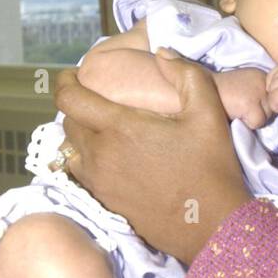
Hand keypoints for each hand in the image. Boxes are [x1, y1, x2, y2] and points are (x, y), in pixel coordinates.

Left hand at [54, 50, 250, 263]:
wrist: (212, 226)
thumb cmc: (211, 167)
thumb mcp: (208, 112)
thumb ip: (185, 74)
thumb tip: (162, 52)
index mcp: (119, 128)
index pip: (70, 99)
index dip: (64, 82)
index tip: (70, 75)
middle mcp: (100, 155)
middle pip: (68, 123)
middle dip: (75, 106)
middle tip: (94, 99)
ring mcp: (100, 183)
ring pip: (71, 151)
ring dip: (79, 135)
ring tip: (98, 128)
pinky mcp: (106, 203)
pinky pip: (81, 175)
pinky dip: (85, 161)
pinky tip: (107, 158)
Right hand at [213, 67, 271, 130]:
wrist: (199, 90)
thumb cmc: (221, 93)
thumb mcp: (245, 86)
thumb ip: (260, 94)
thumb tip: (276, 109)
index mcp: (262, 74)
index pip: (275, 98)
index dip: (260, 106)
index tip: (244, 101)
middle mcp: (263, 79)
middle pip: (273, 109)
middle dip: (258, 112)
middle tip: (239, 106)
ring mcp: (257, 91)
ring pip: (266, 117)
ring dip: (252, 118)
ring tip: (236, 108)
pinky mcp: (250, 103)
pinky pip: (257, 123)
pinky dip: (246, 123)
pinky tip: (233, 113)